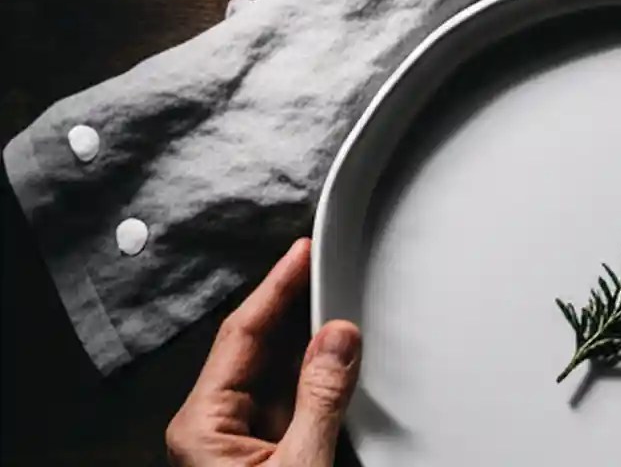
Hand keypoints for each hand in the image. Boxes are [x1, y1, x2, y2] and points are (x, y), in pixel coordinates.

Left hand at [166, 238, 362, 465]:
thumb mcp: (299, 465)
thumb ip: (320, 401)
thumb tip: (338, 339)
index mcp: (203, 425)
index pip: (241, 335)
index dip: (275, 288)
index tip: (302, 254)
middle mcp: (215, 427)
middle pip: (258, 345)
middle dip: (294, 304)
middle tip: (324, 263)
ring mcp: (242, 439)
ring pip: (278, 370)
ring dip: (309, 338)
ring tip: (336, 297)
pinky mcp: (269, 451)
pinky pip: (293, 397)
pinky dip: (317, 371)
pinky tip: (337, 352)